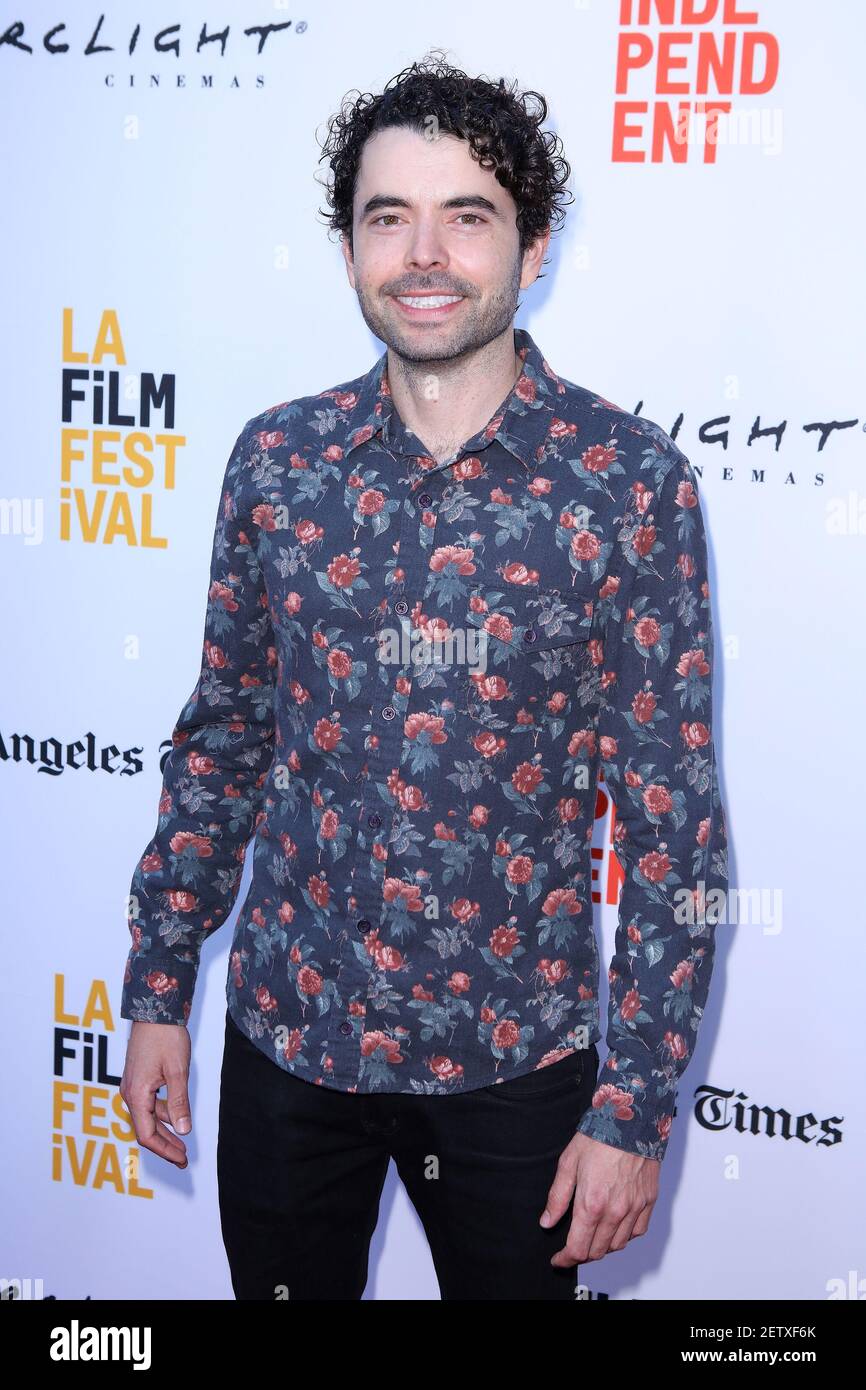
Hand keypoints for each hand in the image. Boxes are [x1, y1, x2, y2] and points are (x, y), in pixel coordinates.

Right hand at [119, 1020, 192, 1167]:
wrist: (154, 1010)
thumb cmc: (165, 1037)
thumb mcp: (177, 1072)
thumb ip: (178, 1103)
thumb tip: (182, 1130)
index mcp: (137, 1095)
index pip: (147, 1135)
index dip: (164, 1150)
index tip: (181, 1158)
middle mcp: (130, 1093)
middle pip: (146, 1129)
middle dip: (165, 1146)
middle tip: (183, 1158)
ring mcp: (132, 1086)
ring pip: (148, 1117)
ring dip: (165, 1130)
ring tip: (182, 1142)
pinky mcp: (138, 1078)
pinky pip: (148, 1104)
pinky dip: (162, 1114)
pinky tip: (175, 1117)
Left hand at [541, 1131, 659, 1264]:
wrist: (630, 1120)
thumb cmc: (599, 1136)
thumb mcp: (567, 1163)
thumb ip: (557, 1197)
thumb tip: (547, 1221)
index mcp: (591, 1204)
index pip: (577, 1248)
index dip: (565, 1259)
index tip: (558, 1259)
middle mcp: (615, 1211)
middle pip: (597, 1251)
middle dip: (582, 1254)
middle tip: (572, 1247)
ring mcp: (634, 1208)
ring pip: (617, 1245)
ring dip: (602, 1247)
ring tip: (592, 1235)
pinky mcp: (648, 1202)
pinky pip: (637, 1232)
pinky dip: (624, 1236)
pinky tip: (615, 1226)